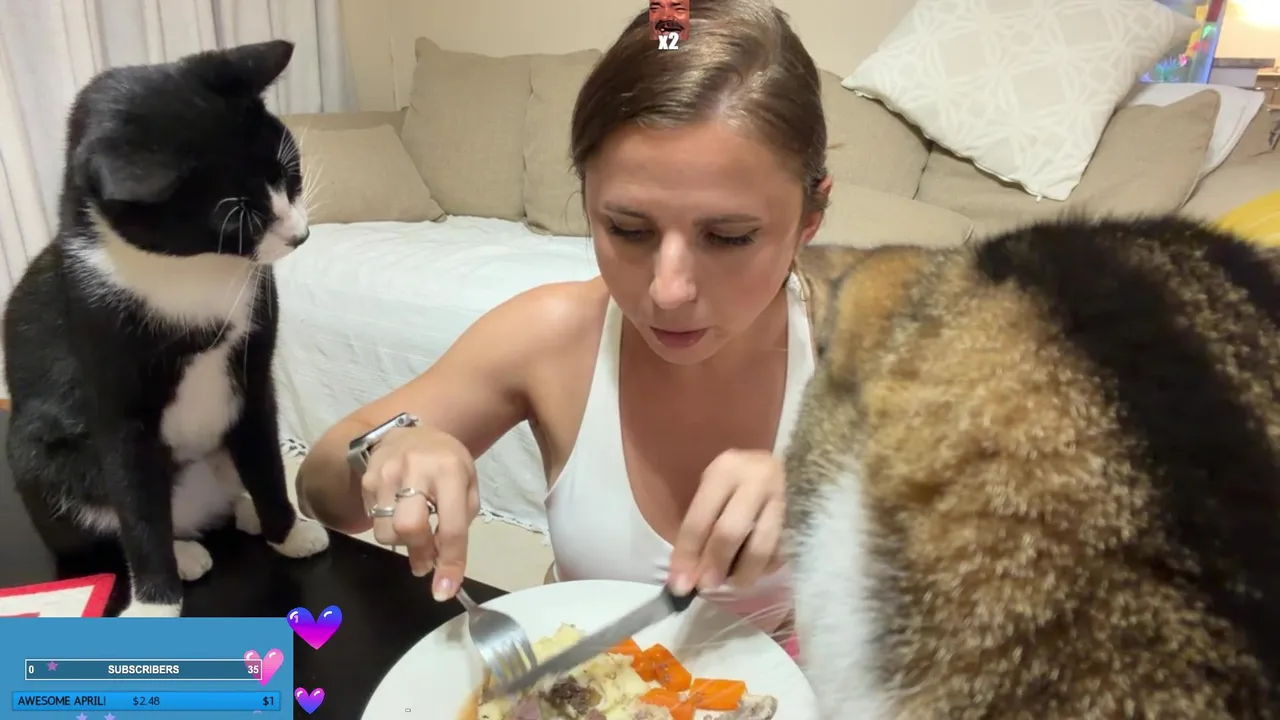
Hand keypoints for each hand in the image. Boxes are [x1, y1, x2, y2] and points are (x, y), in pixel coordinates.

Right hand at [360, 426, 478, 600]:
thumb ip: (460, 520)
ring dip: (402, 544)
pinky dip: (389, 528)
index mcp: (449, 471)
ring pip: (386, 530)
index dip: (449, 563)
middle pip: (409, 528)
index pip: (450, 526)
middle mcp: (416, 470)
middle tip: (427, 562)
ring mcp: (387, 474)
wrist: (407, 434)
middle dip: (419, 553)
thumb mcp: (467, 483)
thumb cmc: (445, 462)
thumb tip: (444, 562)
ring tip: (414, 535)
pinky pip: (374, 520)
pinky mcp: (367, 481)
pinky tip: (399, 515)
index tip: (444, 591)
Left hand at [668, 449, 786, 594]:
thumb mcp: (715, 488)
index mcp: (725, 471)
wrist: (785, 464)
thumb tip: (688, 571)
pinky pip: (781, 549)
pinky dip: (765, 567)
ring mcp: (781, 496)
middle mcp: (755, 480)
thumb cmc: (738, 479)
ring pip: (761, 545)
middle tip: (707, 586)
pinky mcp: (800, 514)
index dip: (687, 554)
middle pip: (731, 531)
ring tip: (733, 583)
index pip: (700, 518)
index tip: (679, 584)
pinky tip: (756, 572)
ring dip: (744, 572)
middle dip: (715, 564)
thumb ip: (702, 524)